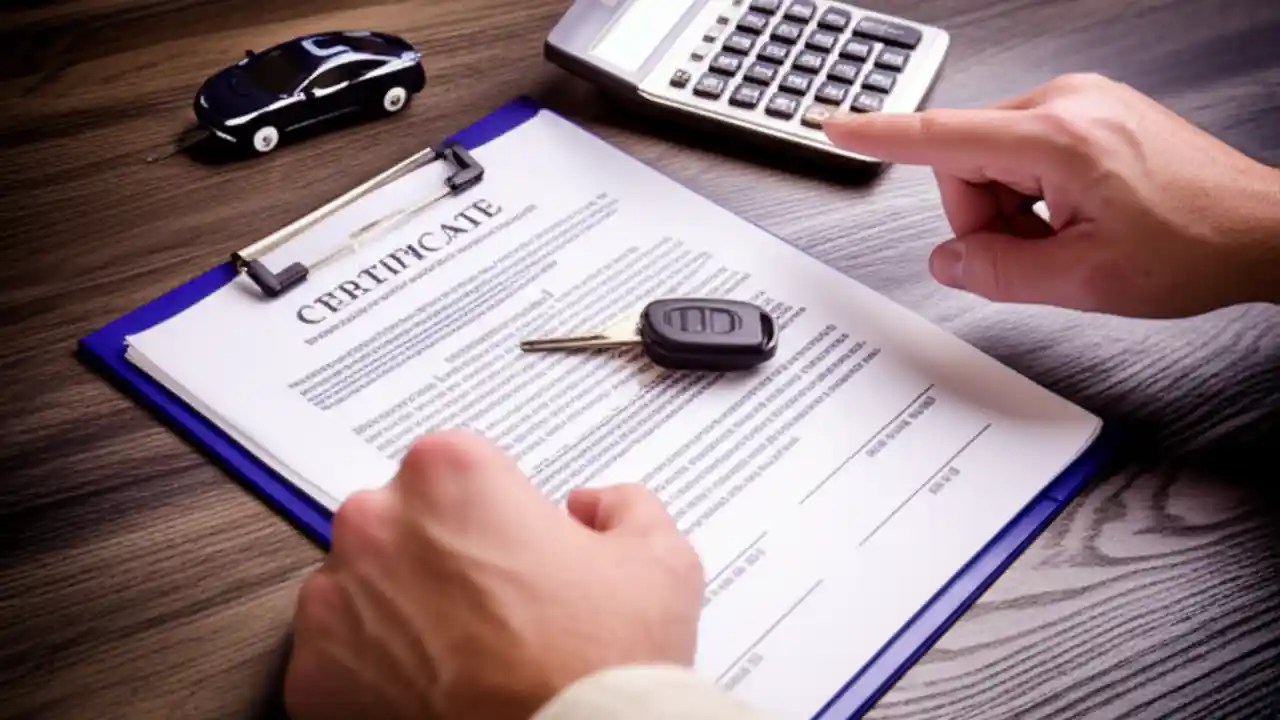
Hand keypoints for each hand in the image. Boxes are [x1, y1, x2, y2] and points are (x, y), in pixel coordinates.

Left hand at [281, 430, 703, 719]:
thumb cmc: (605, 663)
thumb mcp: (660, 560)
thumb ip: (624, 505)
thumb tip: (591, 507)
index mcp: (451, 475)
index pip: (456, 468)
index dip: (492, 509)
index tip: (513, 545)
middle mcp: (377, 524)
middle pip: (400, 523)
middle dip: (439, 555)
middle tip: (493, 605)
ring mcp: (334, 602)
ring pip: (361, 590)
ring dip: (399, 611)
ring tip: (465, 655)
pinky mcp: (312, 677)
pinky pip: (337, 661)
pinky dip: (373, 675)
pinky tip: (433, 691)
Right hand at [824, 73, 1279, 317]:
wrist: (1260, 229)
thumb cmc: (1195, 245)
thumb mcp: (1084, 281)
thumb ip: (998, 274)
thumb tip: (947, 261)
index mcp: (1060, 139)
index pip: (943, 137)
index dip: (880, 137)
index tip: (835, 126)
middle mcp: (1068, 104)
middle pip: (966, 162)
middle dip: (984, 218)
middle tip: (1034, 254)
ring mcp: (1081, 103)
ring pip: (993, 161)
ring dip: (1013, 210)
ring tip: (1068, 238)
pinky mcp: (1090, 113)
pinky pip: (1025, 154)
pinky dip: (1035, 194)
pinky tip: (1076, 219)